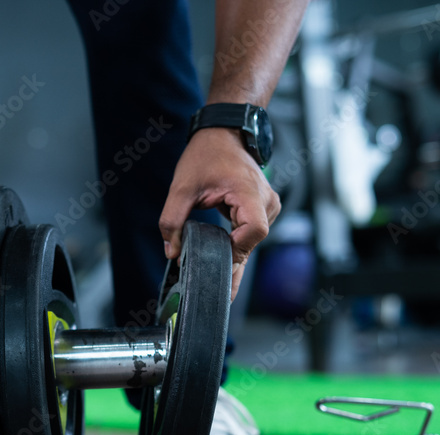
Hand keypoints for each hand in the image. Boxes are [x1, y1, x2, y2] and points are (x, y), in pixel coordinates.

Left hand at [159, 127, 280, 299]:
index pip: (254, 231)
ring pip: (252, 242)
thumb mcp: (181, 187)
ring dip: (234, 256)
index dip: (237, 248)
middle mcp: (265, 201)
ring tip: (218, 282)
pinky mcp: (261, 210)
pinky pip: (250, 234)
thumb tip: (172, 252)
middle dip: (232, 264)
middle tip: (218, 294)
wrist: (224, 134)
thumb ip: (173, 221)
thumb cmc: (206, 155)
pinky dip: (236, 246)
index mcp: (249, 192)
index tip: (217, 256)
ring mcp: (267, 206)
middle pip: (252, 242)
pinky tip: (223, 263)